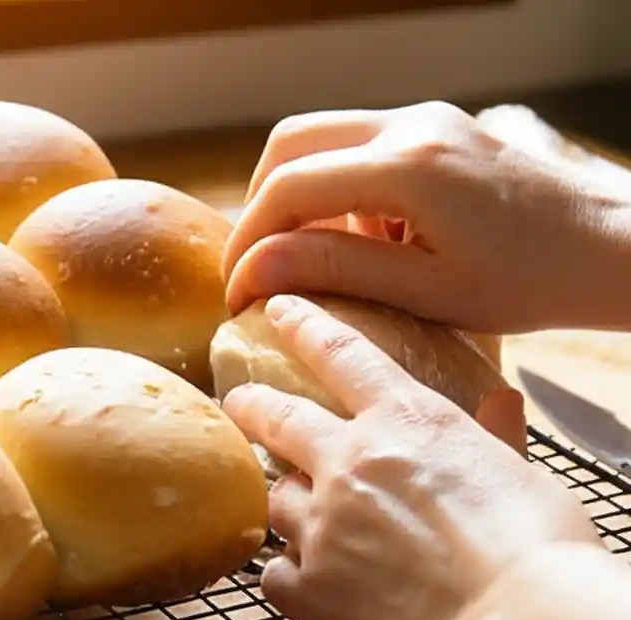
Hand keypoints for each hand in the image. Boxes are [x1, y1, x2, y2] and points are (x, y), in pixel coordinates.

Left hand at [220, 295, 601, 619]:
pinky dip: (294, 575)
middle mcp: (347, 462)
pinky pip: (278, 573)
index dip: (302, 324)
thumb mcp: (519, 470)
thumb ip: (494, 435)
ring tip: (310, 519)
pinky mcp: (308, 586)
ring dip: (290, 505)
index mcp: (403, 421)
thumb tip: (502, 401)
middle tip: (238, 402)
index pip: (338, 353)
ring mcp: (320, 524)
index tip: (275, 308)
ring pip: (276, 500)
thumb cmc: (536, 545)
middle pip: (276, 419)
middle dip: (251, 406)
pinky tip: (317, 584)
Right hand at [223, 101, 630, 332]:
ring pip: (319, 137)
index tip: (236, 292)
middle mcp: (410, 124)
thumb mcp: (430, 292)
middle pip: (290, 143)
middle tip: (259, 266)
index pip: (289, 188)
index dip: (249, 240)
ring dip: (298, 194)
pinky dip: (336, 188)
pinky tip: (363, 240)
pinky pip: (357, 144)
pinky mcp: (435, 126)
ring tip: (311, 257)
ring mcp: (424, 118)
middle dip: (261, 206)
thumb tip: (254, 272)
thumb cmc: (534, 281)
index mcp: (408, 166)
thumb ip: (337, 273)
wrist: (612, 244)